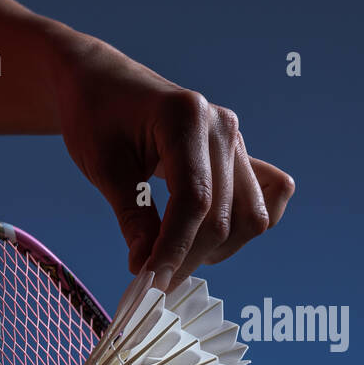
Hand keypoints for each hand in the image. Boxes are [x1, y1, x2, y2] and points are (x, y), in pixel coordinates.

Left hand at [51, 32, 294, 289]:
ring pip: (250, 217)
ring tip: (176, 257)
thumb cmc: (95, 116)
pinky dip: (247, 226)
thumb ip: (131, 217)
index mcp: (186, 117)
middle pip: (223, 215)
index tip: (151, 281)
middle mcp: (222, 127)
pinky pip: (268, 198)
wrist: (103, 83)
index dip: (175, 248)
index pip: (195, 200)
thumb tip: (148, 270)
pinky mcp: (242, 155)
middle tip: (153, 281)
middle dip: (189, 257)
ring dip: (216, 249)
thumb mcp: (103, 166)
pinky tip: (214, 239)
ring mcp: (237, 140)